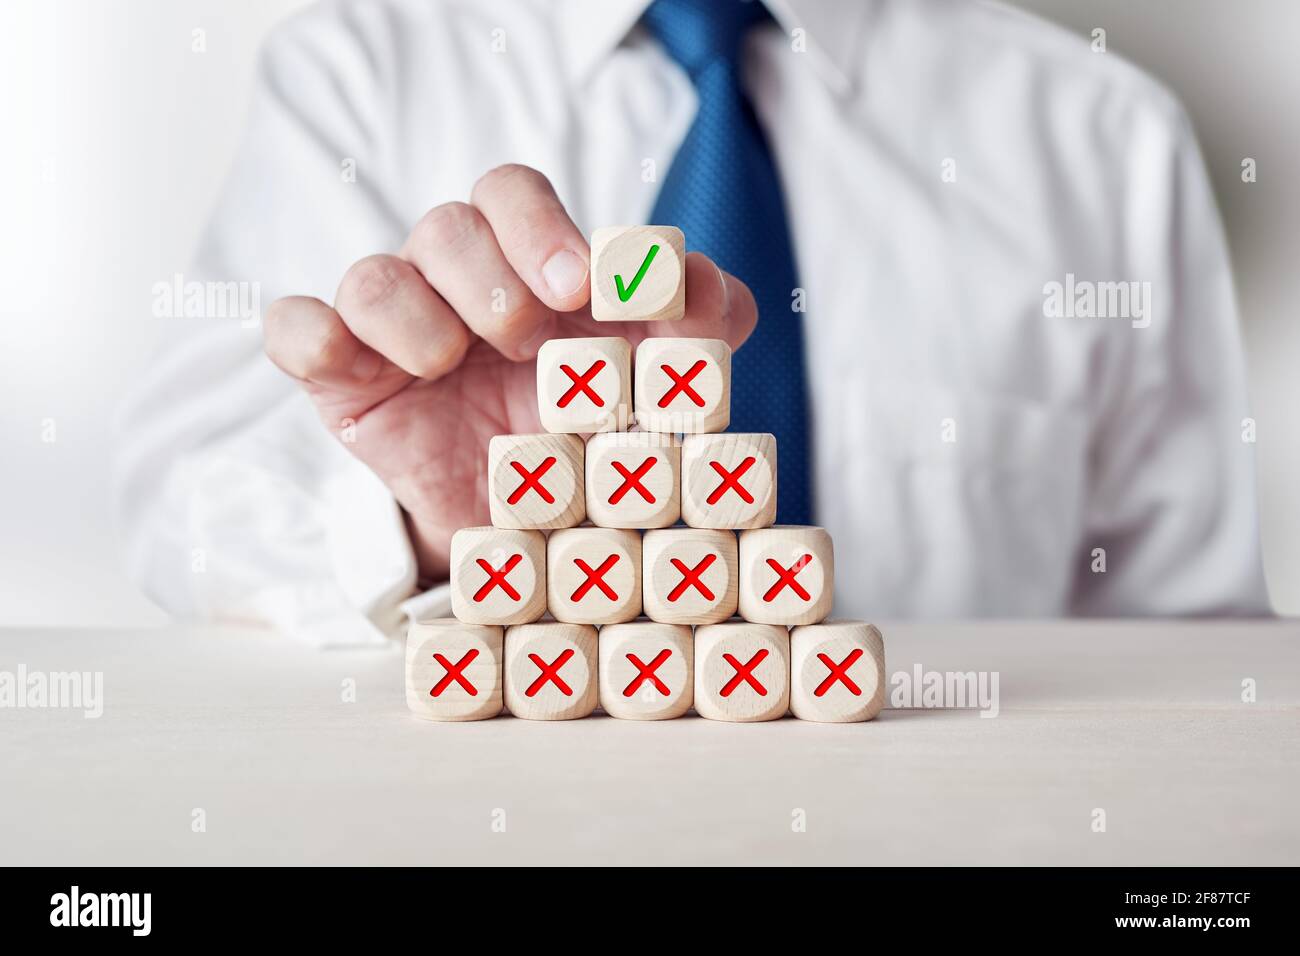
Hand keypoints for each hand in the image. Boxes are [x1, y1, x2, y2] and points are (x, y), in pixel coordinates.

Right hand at [264, 164, 756, 581]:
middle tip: (526, 340)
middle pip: (447, 225)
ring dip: (417, 316)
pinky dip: (314, 335)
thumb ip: (694, 328)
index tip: (581, 286)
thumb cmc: (585, 431)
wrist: (525, 526)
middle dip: (490, 277)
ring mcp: (391, 325)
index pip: (513, 192)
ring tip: (451, 367)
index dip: (541, 227)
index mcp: (526, 261)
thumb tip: (710, 289)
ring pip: (374, 275)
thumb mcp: (651, 384)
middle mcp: (454, 279)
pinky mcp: (340, 375)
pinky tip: (355, 364)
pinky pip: (297, 328)